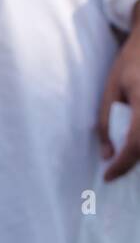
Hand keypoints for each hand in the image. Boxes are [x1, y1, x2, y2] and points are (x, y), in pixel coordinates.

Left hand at [97, 22, 139, 181]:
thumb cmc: (130, 65)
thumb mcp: (110, 92)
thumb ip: (105, 124)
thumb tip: (107, 156)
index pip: (137, 141)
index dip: (123, 163)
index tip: (108, 176)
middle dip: (132, 163)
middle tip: (114, 172)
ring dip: (138, 153)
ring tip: (123, 160)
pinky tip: (132, 147)